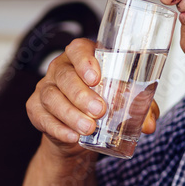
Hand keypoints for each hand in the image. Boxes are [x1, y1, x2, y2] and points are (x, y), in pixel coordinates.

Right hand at [26, 39, 159, 156]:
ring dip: (71, 114)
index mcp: (83, 58)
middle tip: (99, 110)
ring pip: (52, 97)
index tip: (95, 78)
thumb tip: (149, 124)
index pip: (78, 49)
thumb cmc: (102, 107)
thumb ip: (140, 109)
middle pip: (65, 76)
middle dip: (81, 94)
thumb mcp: (124, 104)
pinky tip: (72, 137)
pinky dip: (58, 128)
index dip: (85, 61)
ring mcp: (45, 87)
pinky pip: (42, 117)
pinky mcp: (35, 109)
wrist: (78, 135)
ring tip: (88, 128)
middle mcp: (61, 69)